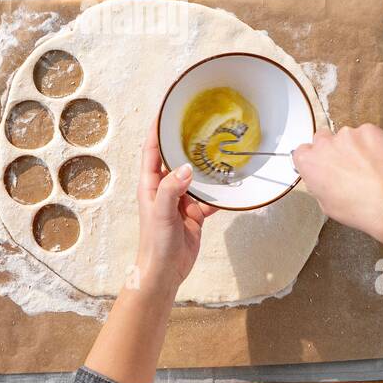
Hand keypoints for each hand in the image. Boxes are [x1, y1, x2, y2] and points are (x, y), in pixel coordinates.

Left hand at [135, 125, 216, 294]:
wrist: (164, 273)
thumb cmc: (154, 244)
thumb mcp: (161, 213)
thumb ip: (171, 189)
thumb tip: (187, 168)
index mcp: (150, 184)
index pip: (152, 149)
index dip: (157, 128)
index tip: (166, 108)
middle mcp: (165, 188)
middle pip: (176, 159)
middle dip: (186, 142)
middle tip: (200, 123)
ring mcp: (181, 201)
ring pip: (196, 177)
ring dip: (207, 167)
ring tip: (221, 148)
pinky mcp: (195, 214)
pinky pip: (210, 198)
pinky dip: (220, 192)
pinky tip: (232, 184)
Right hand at [292, 124, 382, 237]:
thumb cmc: (358, 208)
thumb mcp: (327, 205)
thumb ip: (320, 184)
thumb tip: (325, 180)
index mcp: (309, 162)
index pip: (303, 152)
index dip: (314, 159)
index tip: (322, 166)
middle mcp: (325, 144)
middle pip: (323, 138)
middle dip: (332, 149)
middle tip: (346, 165)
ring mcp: (348, 134)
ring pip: (348, 136)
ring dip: (355, 147)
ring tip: (369, 167)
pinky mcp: (370, 130)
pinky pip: (368, 134)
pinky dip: (373, 144)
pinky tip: (380, 161)